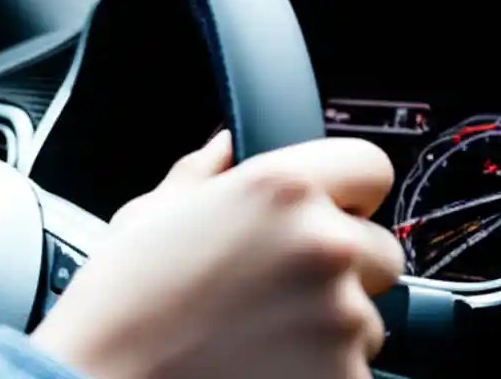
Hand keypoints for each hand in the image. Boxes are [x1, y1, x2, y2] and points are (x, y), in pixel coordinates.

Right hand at [31, 132, 402, 378]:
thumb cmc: (121, 305)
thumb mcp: (151, 216)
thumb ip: (204, 172)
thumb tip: (226, 144)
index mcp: (280, 189)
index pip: (370, 167)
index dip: (348, 194)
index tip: (328, 214)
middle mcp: (323, 245)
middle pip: (379, 251)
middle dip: (342, 270)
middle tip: (278, 293)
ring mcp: (340, 318)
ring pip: (367, 319)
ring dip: (330, 329)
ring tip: (258, 338)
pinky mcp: (346, 378)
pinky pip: (355, 370)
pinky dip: (321, 373)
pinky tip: (263, 368)